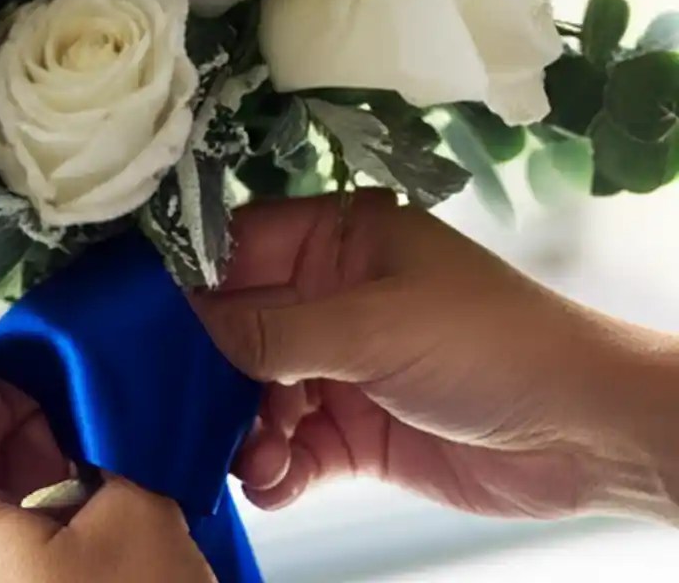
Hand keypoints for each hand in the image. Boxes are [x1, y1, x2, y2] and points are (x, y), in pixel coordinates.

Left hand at [0, 380, 214, 581]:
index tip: (53, 393)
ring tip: (96, 484)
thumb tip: (108, 422)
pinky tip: (93, 532)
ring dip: (37, 479)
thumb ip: (111, 445)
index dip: (2, 389)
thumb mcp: (136, 511)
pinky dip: (37, 524)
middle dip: (25, 434)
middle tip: (82, 437)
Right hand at [190, 192, 678, 522]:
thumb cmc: (498, 344)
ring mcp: (339, 367)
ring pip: (254, 395)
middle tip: (184, 404)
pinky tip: (274, 481)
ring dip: (243, 431)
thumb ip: (274, 330)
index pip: (238, 248)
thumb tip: (191, 326)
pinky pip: (288, 448)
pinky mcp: (352, 430)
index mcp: (339, 242)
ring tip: (253, 457)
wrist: (584, 432)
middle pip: (235, 329)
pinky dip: (274, 468)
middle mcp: (330, 300)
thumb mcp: (373, 325)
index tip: (139, 323)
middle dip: (210, 373)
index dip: (189, 283)